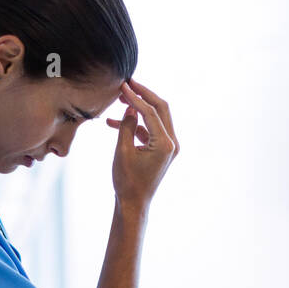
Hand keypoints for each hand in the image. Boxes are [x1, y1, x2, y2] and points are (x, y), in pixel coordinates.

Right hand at [106, 77, 178, 212]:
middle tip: (128, 84)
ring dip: (138, 109)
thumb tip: (130, 107)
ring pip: (155, 118)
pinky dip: (136, 124)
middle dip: (143, 95)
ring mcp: (169, 147)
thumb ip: (126, 126)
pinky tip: (115, 123)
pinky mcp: (163, 150)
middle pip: (160, 109)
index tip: (123, 86)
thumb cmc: (127, 181)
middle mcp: (172, 143)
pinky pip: (150, 130)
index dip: (136, 97)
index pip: (151, 111)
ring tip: (119, 101)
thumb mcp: (122, 151)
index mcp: (166, 144)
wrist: (133, 203)